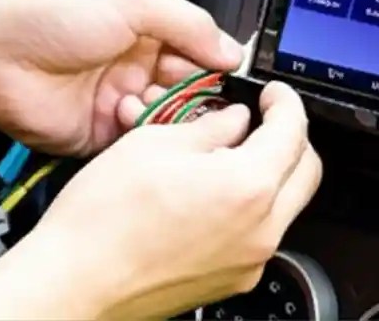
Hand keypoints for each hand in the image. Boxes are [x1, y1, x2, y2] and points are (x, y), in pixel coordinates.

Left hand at [0, 0, 244, 155]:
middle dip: (200, 92)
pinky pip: (140, 143)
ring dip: (169, 112)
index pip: (202, 48)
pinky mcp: (103, 133)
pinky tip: (128, 114)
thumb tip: (231, 49)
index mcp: (147, 24)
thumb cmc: (49, 13)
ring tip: (149, 97)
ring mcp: (121, 99)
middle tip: (199, 92)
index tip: (233, 75)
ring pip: (172, 118)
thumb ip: (189, 23)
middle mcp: (137, 62)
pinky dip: (143, 134)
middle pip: (193, 87)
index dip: (219, 63)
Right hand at [0, 82, 321, 319]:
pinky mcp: (231, 281)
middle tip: (262, 121)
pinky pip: (260, 234)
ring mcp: (249, 261)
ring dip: (270, 175)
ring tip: (227, 158)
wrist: (72, 283)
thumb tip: (234, 119)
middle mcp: (260, 230)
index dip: (285, 101)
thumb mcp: (155, 143)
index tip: (274, 94)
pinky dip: (249, 208)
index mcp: (248, 187)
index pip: (294, 130)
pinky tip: (210, 195)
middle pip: (306, 171)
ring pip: (286, 205)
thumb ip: (210, 126)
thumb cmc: (102, 222)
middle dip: (291, 139)